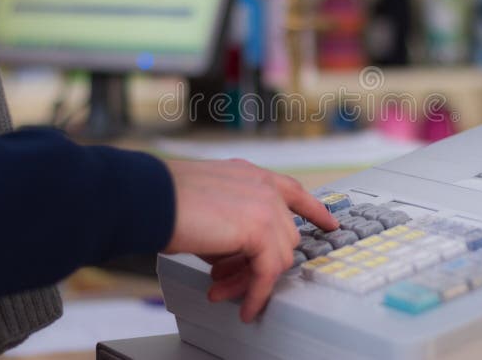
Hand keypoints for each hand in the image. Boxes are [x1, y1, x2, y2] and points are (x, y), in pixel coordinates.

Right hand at [162, 159, 337, 321]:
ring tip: (222, 290)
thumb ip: (234, 227)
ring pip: (278, 256)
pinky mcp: (261, 228)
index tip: (330, 223)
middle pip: (284, 235)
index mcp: (252, 175)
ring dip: (249, 280)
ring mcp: (266, 205)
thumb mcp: (210, 210)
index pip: (294, 192)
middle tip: (225, 278)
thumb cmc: (166, 200)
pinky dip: (257, 293)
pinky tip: (245, 306)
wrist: (150, 197)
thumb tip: (235, 257)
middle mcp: (263, 186)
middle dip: (257, 263)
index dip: (315, 210)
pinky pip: (268, 271)